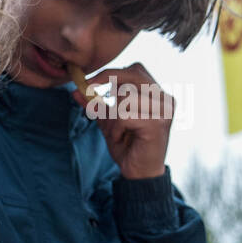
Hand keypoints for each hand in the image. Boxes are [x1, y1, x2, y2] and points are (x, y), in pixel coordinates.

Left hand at [74, 61, 172, 179]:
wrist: (138, 173)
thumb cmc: (127, 146)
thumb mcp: (108, 121)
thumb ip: (96, 105)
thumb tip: (76, 90)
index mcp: (156, 95)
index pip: (136, 69)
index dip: (111, 72)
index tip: (89, 82)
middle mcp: (165, 99)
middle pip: (133, 74)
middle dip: (107, 79)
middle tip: (88, 90)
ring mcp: (164, 110)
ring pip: (126, 96)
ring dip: (112, 115)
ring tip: (116, 131)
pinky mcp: (157, 124)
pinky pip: (124, 116)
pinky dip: (116, 128)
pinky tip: (120, 138)